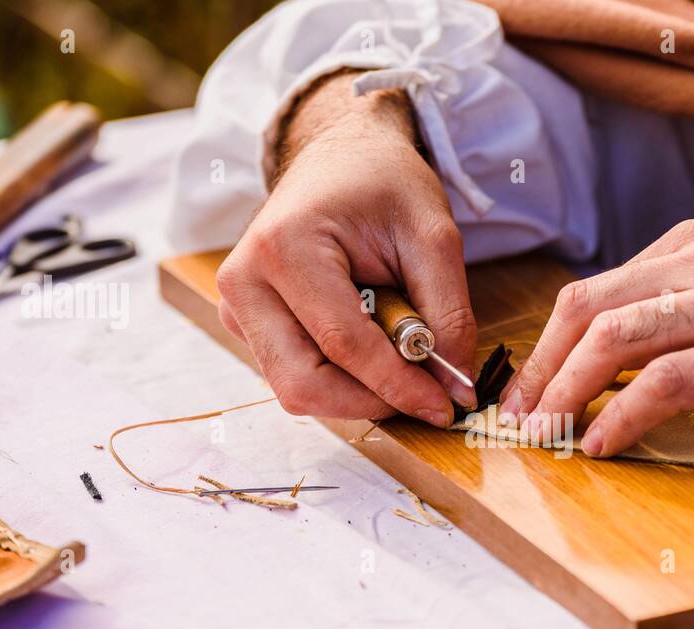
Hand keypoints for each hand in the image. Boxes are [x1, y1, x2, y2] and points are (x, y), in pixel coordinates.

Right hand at [215, 71, 475, 427]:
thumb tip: (456, 391)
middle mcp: (244, 283)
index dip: (399, 386)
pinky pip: (296, 376)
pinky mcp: (246, 325)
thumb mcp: (434, 237)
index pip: (343, 346)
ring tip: (397, 346)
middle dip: (371, 400)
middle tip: (424, 388)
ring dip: (359, 390)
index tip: (446, 407)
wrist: (341, 157)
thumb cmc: (384, 185)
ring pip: (299, 390)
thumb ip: (450, 315)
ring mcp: (237, 308)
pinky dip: (343, 378)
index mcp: (283, 247)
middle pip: (304, 385)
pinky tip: (371, 343)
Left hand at [497, 220, 693, 455]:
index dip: (545, 347)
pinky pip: (664, 382)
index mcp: (690, 247)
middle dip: (540, 371)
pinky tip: (603, 444)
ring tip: (546, 437)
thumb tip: (600, 364)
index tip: (523, 393)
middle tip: (517, 421)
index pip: (589, 292)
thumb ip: (675, 313)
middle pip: (587, 309)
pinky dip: (621, 417)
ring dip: (566, 393)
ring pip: (614, 339)